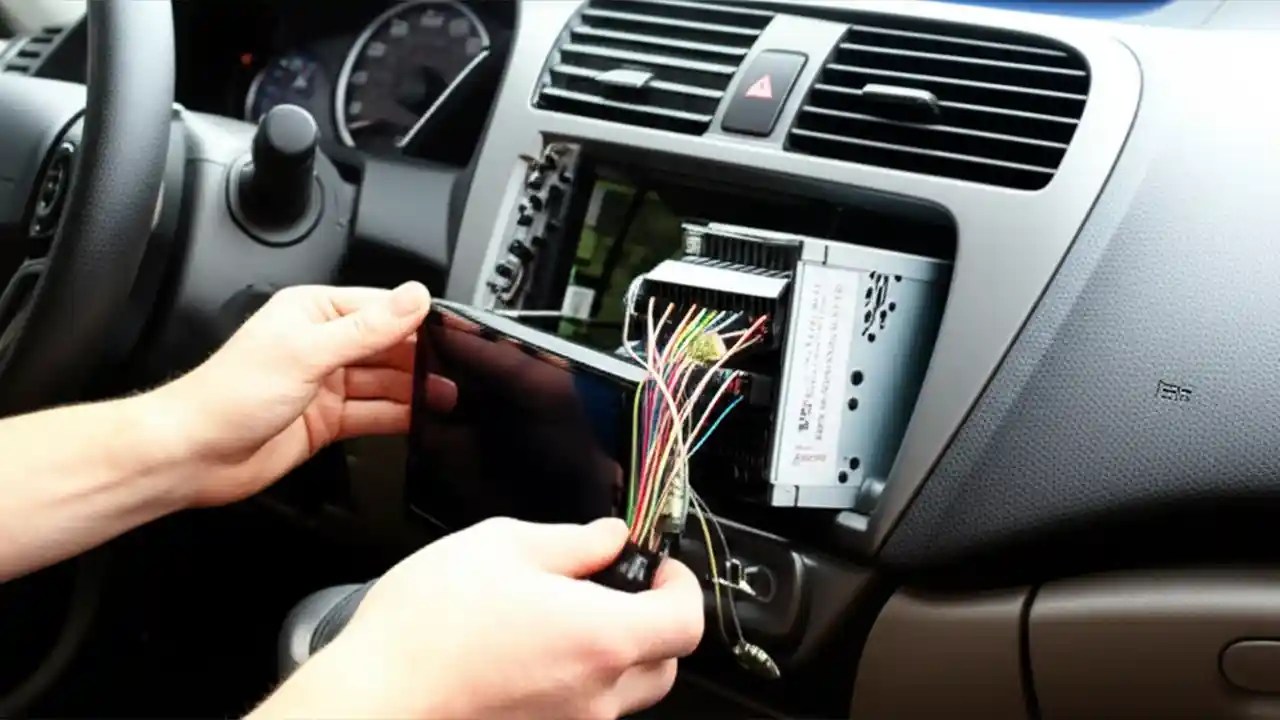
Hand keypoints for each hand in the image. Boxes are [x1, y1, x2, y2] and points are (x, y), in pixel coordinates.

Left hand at [150, 282, 449, 507]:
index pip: (380, 308)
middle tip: (458, 368)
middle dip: (421, 357)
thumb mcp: (307, 352)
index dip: (416, 319)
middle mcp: (320, 344)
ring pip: (384, 382)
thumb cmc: (228, 396)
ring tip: (448, 396)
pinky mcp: (326, 420)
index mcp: (312, 313)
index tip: (452, 330)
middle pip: (386, 346)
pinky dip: (399, 416)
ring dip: (415, 389)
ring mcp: (324, 384)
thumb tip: (412, 297)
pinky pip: (374, 413)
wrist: (193, 454)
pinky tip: (421, 418)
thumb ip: (367, 328)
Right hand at [257, 518, 704, 719]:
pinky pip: (580, 711)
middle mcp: (597, 694)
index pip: (688, 620)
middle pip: (664, 663)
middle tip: (613, 589)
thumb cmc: (427, 627)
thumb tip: (609, 537)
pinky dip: (572, 682)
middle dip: (652, 621)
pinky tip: (528, 654)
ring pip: (623, 692)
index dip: (682, 586)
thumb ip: (572, 542)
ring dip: (611, 655)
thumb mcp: (501, 546)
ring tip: (558, 620)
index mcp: (602, 636)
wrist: (372, 700)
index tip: (656, 566)